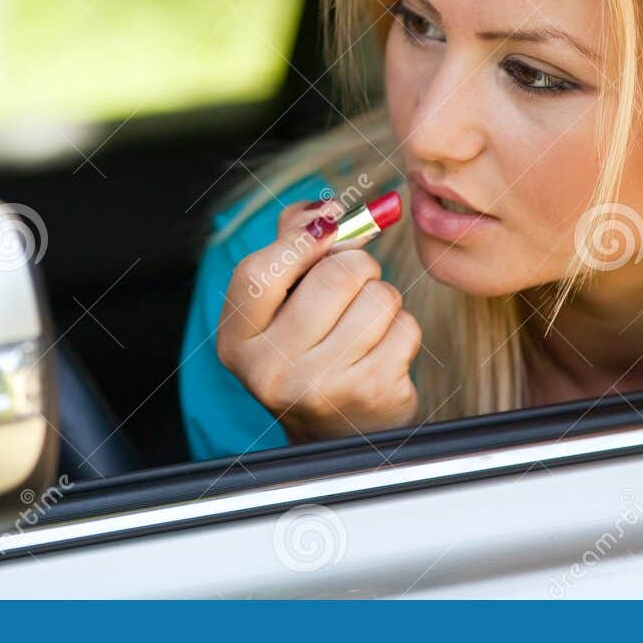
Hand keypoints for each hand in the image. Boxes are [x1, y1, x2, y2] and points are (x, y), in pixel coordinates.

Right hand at [216, 199, 420, 443]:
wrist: (338, 435)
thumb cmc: (310, 350)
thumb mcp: (281, 304)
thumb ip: (291, 242)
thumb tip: (328, 206)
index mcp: (237, 342)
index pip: (259, 273)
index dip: (299, 239)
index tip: (329, 222)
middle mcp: (270, 370)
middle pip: (335, 274)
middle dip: (356, 265)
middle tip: (353, 284)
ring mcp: (321, 386)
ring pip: (378, 296)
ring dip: (383, 299)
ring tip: (364, 325)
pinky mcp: (371, 393)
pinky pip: (405, 327)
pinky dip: (402, 329)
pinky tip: (383, 351)